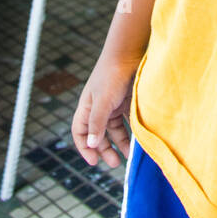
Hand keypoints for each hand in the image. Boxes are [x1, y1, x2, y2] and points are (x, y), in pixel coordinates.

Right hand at [71, 54, 140, 168]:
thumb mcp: (103, 101)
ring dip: (119, 144)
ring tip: (127, 156)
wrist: (130, 54)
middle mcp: (98, 108)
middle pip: (98, 135)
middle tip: (114, 163)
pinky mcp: (126, 102)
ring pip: (113, 131)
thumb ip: (97, 123)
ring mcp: (112, 105)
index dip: (84, 147)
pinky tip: (136, 142)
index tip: (93, 162)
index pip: (80, 132)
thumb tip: (90, 144)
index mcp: (87, 107)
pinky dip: (130, 133)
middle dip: (104, 150)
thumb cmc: (112, 75)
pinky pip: (126, 123)